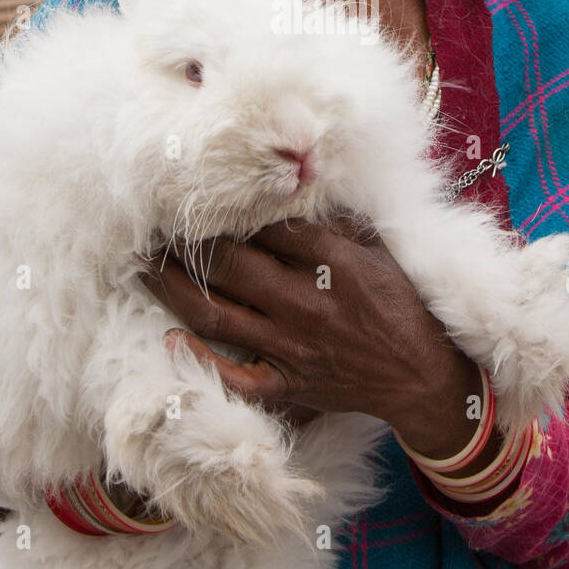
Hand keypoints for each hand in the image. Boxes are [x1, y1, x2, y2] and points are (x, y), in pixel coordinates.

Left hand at [137, 214, 482, 456]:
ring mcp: (292, 347)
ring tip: (145, 268)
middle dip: (188, 243)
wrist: (423, 375)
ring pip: (216, 315)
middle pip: (230, 265)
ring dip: (175, 290)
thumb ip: (337, 221)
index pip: (265, 227)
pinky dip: (200, 361)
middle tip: (156, 225)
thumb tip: (299, 183)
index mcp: (331, 262)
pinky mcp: (288, 384)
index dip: (228, 209)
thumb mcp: (378, 250)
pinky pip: (234, 376)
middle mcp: (305, 303)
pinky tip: (172, 340)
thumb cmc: (401, 305)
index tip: (200, 194)